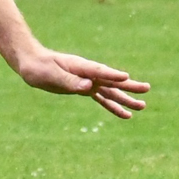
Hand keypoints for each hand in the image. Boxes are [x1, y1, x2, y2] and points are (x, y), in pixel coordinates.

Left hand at [14, 46, 148, 119]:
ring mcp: (87, 81)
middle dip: (128, 86)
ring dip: (125, 98)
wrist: (32, 64)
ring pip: (110, 91)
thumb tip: (87, 87)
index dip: (112, 75)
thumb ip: (69, 81)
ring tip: (142, 106)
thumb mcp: (51, 75)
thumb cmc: (39, 67)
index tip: (126, 77)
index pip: (99, 71)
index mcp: (80, 67)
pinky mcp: (83, 88)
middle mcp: (87, 73)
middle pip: (111, 81)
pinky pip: (101, 98)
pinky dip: (112, 106)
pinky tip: (125, 115)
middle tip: (146, 89)